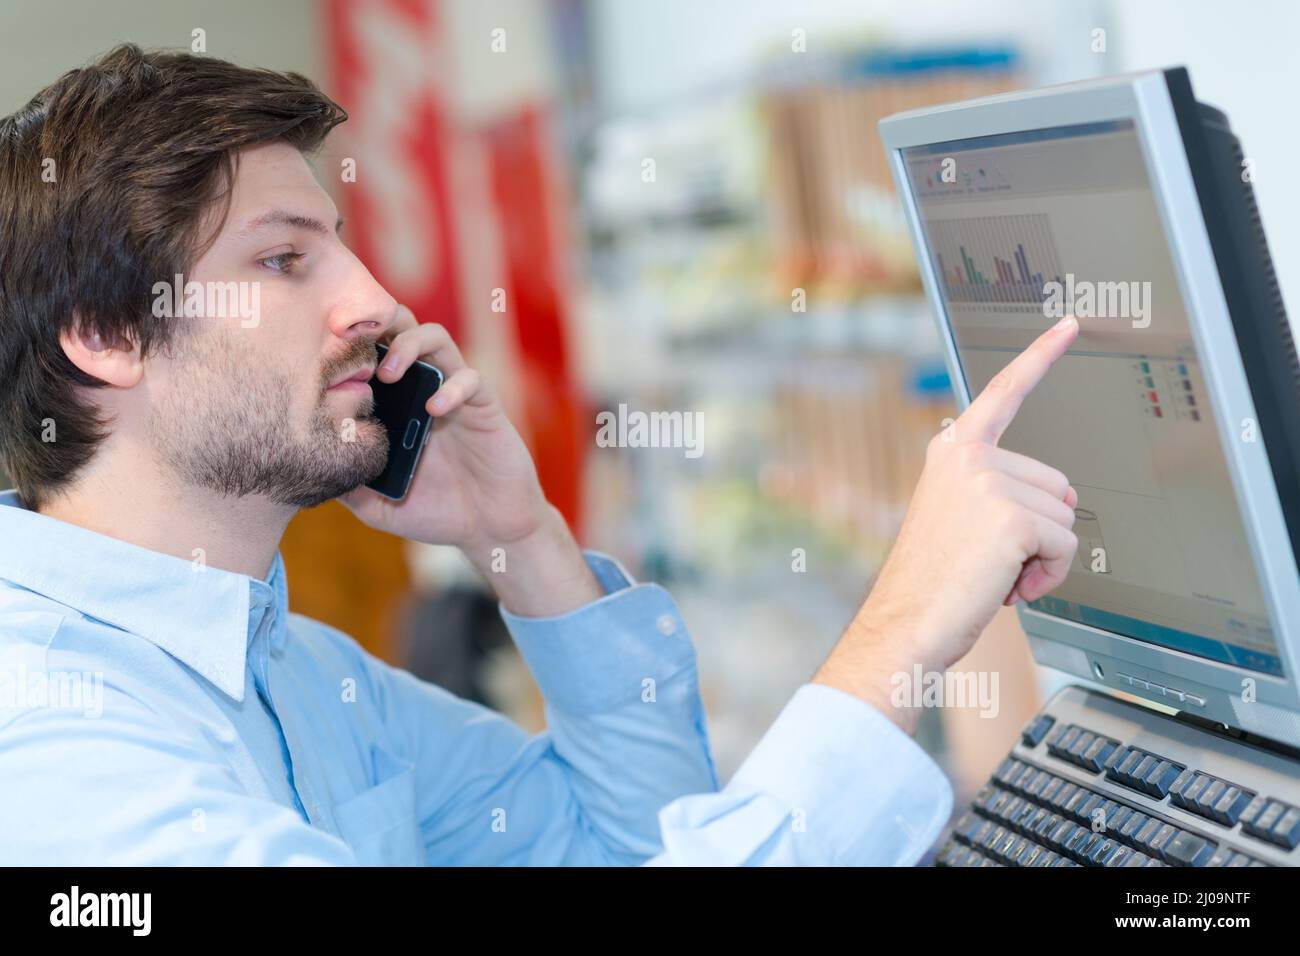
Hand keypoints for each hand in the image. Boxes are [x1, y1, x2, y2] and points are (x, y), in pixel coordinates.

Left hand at [340, 306, 600, 615]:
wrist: (489, 527)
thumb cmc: (437, 513)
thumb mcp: (379, 507)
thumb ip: (349, 487)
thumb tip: (309, 472)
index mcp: (395, 404)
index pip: (371, 353)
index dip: (350, 342)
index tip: (323, 347)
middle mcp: (422, 389)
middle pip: (401, 327)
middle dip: (378, 323)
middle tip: (354, 341)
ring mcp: (454, 393)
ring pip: (435, 338)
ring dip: (409, 345)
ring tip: (390, 373)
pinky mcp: (484, 406)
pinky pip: (470, 378)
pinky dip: (451, 387)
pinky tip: (434, 411)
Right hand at [814, 316, 1079, 727]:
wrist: (905, 623)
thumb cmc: (930, 583)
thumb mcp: (960, 520)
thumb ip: (1002, 493)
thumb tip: (1065, 498)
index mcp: (951, 451)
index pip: (1004, 393)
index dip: (1040, 356)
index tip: (1070, 324)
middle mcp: (967, 456)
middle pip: (1056, 482)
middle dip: (1041, 528)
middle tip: (993, 559)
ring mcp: (988, 482)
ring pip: (1063, 517)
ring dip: (1043, 558)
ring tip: (994, 575)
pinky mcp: (1010, 516)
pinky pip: (1065, 544)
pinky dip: (1049, 575)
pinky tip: (1007, 587)